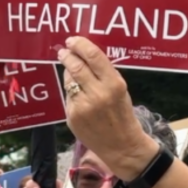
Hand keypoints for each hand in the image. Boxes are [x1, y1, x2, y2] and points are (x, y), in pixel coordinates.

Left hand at [57, 37, 156, 178]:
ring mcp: (82, 107)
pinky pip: (68, 96)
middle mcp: (97, 94)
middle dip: (68, 55)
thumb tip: (84, 56)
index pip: (93, 57)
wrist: (122, 146)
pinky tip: (77, 94)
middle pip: (76, 66)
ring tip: (70, 68)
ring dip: (68, 72)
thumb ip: (104, 74)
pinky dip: (71, 91)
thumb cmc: (122, 115)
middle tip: (64, 50)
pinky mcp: (72, 117)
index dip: (81, 45)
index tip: (73, 40)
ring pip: (69, 80)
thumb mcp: (121, 90)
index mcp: (114, 85)